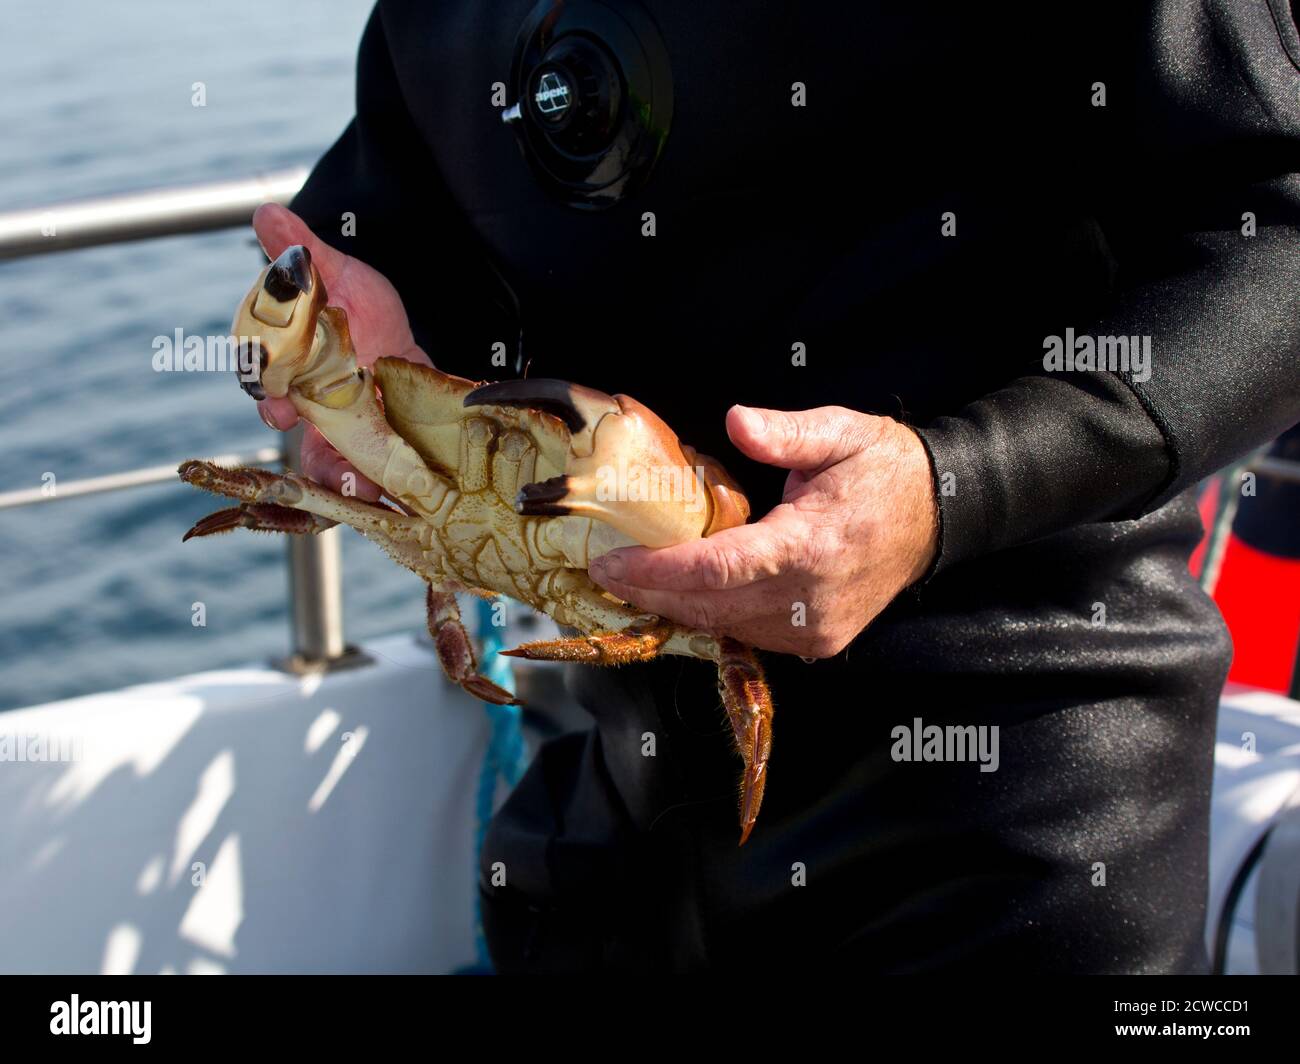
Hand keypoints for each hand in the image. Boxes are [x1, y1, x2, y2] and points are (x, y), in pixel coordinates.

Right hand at [251, 203, 427, 501]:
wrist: (405, 341)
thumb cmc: (363, 309)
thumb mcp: (338, 274)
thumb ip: (302, 251)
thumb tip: (267, 212)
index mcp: (287, 364)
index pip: (264, 381)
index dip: (268, 391)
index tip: (278, 397)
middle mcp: (304, 404)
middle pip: (292, 430)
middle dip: (300, 437)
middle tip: (324, 448)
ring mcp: (336, 432)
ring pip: (323, 462)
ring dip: (334, 474)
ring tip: (353, 484)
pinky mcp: (369, 452)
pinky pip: (363, 478)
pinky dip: (369, 489)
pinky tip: (383, 494)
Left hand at [587, 406, 939, 657]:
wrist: (938, 516)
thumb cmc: (885, 470)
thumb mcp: (841, 432)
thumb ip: (786, 432)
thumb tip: (735, 421)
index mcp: (811, 546)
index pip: (717, 569)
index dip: (657, 571)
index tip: (611, 563)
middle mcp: (810, 599)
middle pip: (710, 606)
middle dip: (652, 592)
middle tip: (606, 572)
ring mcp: (815, 629)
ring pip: (726, 627)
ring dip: (677, 607)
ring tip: (635, 581)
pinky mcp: (819, 641)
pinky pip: (749, 634)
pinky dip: (712, 615)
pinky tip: (683, 594)